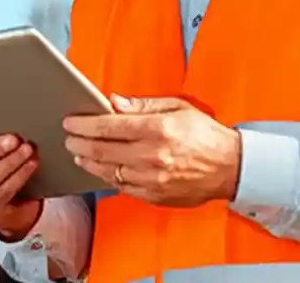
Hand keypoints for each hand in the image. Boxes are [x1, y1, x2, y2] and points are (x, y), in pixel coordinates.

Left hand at [63, 94, 241, 206]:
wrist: (231, 167)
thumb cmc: (205, 135)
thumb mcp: (178, 107)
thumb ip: (143, 106)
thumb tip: (115, 102)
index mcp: (157, 129)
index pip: (109, 126)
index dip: (84, 124)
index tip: (71, 122)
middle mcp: (152, 155)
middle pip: (102, 150)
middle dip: (79, 144)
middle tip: (69, 139)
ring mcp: (152, 179)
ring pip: (108, 172)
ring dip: (89, 163)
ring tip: (79, 155)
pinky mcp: (155, 196)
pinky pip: (123, 187)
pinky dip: (108, 178)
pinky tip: (102, 170)